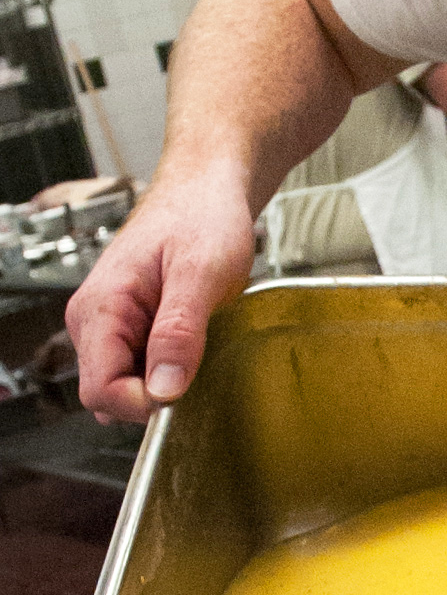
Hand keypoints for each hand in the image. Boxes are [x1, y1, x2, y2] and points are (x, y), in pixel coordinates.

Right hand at [66, 166, 257, 421]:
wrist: (206, 191)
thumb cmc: (202, 217)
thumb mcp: (201, 272)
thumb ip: (179, 332)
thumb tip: (163, 390)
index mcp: (100, 308)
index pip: (100, 391)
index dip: (144, 403)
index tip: (185, 390)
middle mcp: (93, 322)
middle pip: (109, 397)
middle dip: (154, 396)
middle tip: (198, 360)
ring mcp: (109, 327)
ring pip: (126, 388)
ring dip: (163, 383)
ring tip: (196, 345)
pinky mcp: (128, 330)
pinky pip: (140, 371)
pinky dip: (168, 371)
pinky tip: (193, 345)